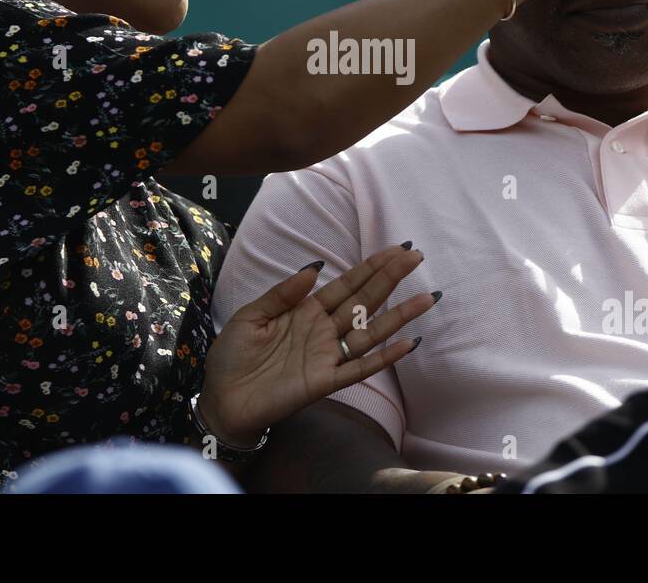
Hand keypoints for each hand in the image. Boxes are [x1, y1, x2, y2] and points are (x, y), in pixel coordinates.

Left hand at [199, 244, 433, 445]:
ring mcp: (327, 356)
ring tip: (427, 298)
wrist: (220, 398)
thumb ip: (284, 293)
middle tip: (417, 257)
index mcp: (306, 310)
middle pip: (364, 301)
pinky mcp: (324, 382)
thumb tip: (315, 267)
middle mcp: (323, 331)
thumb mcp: (253, 315)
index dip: (371, 266)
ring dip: (399, 316)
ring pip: (371, 332)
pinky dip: (384, 358)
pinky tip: (407, 344)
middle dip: (391, 278)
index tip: (396, 249)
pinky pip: (360, 369)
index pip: (347, 284)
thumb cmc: (233, 356)